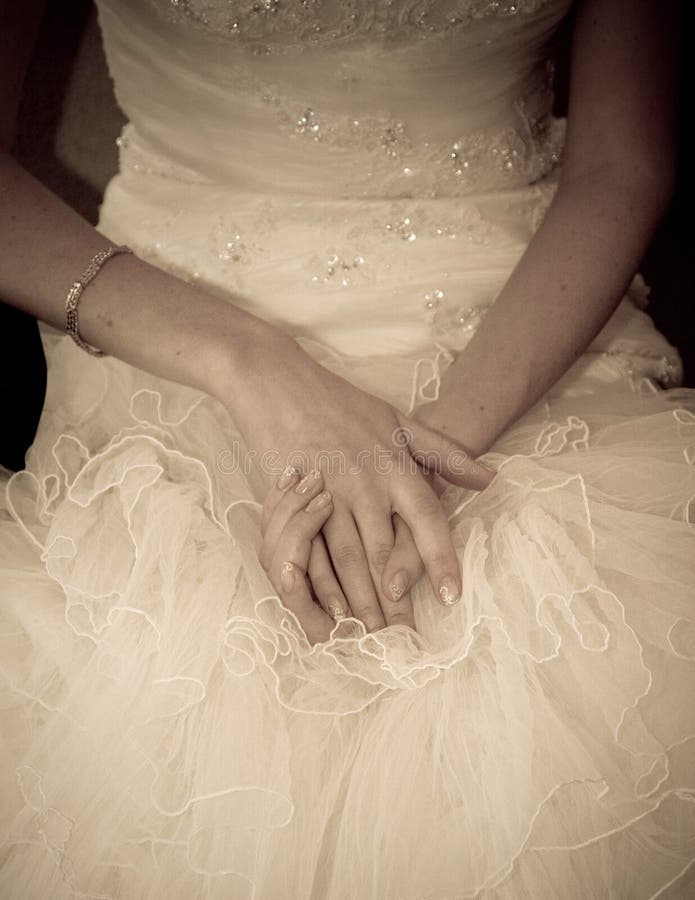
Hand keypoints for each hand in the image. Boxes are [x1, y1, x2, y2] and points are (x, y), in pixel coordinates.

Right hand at [219, 330, 494, 634]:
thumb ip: (445, 452)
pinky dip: (320, 583)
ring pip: (346, 557)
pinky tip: (328, 608)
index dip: (440, 559)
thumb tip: (491, 477)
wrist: (277, 382)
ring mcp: (326, 492)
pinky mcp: (293, 499)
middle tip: (405, 641)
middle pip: (384, 551)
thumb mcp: (399, 419)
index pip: (426, 519)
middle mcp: (364, 482)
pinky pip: (309, 549)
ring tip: (372, 636)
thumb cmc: (342, 402)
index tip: (451, 596)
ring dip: (360, 601)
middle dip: (395, 600)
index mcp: (394, 465)